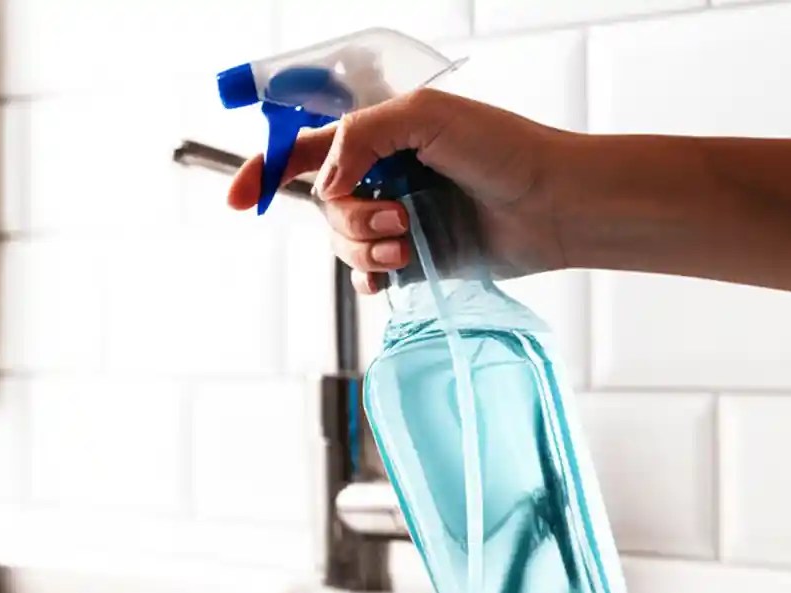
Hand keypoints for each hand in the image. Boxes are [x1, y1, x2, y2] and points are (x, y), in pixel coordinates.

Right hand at [227, 88, 568, 293]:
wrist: (555, 207)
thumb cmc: (503, 150)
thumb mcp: (427, 117)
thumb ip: (362, 134)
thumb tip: (326, 181)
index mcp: (377, 137)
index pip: (304, 151)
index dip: (263, 172)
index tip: (235, 199)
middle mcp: (380, 178)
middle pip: (321, 206)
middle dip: (349, 218)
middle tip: (396, 218)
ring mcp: (394, 219)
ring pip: (341, 244)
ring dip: (366, 247)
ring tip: (409, 243)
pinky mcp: (412, 259)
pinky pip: (365, 275)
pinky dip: (371, 277)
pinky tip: (391, 276)